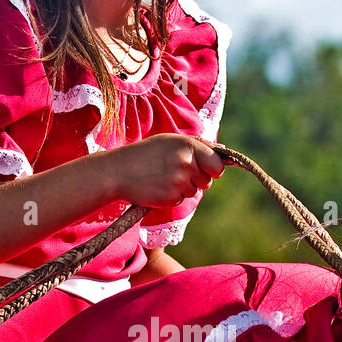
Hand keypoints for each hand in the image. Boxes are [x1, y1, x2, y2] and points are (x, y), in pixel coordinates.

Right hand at [106, 133, 224, 206]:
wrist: (118, 171)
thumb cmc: (145, 154)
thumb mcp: (170, 140)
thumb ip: (198, 144)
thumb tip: (223, 150)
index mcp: (188, 145)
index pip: (218, 165)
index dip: (213, 169)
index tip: (204, 169)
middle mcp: (186, 162)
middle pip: (207, 181)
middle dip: (196, 179)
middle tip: (174, 172)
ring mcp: (179, 181)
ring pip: (194, 191)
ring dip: (183, 188)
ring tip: (163, 178)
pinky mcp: (171, 197)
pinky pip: (180, 200)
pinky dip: (171, 196)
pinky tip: (157, 187)